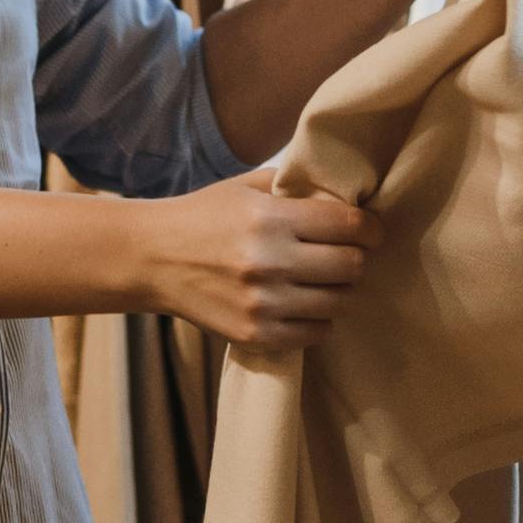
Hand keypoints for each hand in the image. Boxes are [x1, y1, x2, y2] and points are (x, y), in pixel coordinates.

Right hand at [133, 171, 380, 349]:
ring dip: (339, 290)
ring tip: (325, 281)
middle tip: (347, 256)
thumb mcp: (244, 189)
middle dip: (356, 259)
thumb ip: (293, 189)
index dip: (370, 228)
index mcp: (270, 218)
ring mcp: (262, 303)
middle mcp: (269, 261)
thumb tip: (344, 196)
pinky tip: (305, 306)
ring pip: (338, 302)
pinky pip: (315, 333)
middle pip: (351, 266)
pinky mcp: (254, 334)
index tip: (372, 231)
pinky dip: (319, 320)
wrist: (150, 259)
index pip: (348, 225)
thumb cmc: (201, 217)